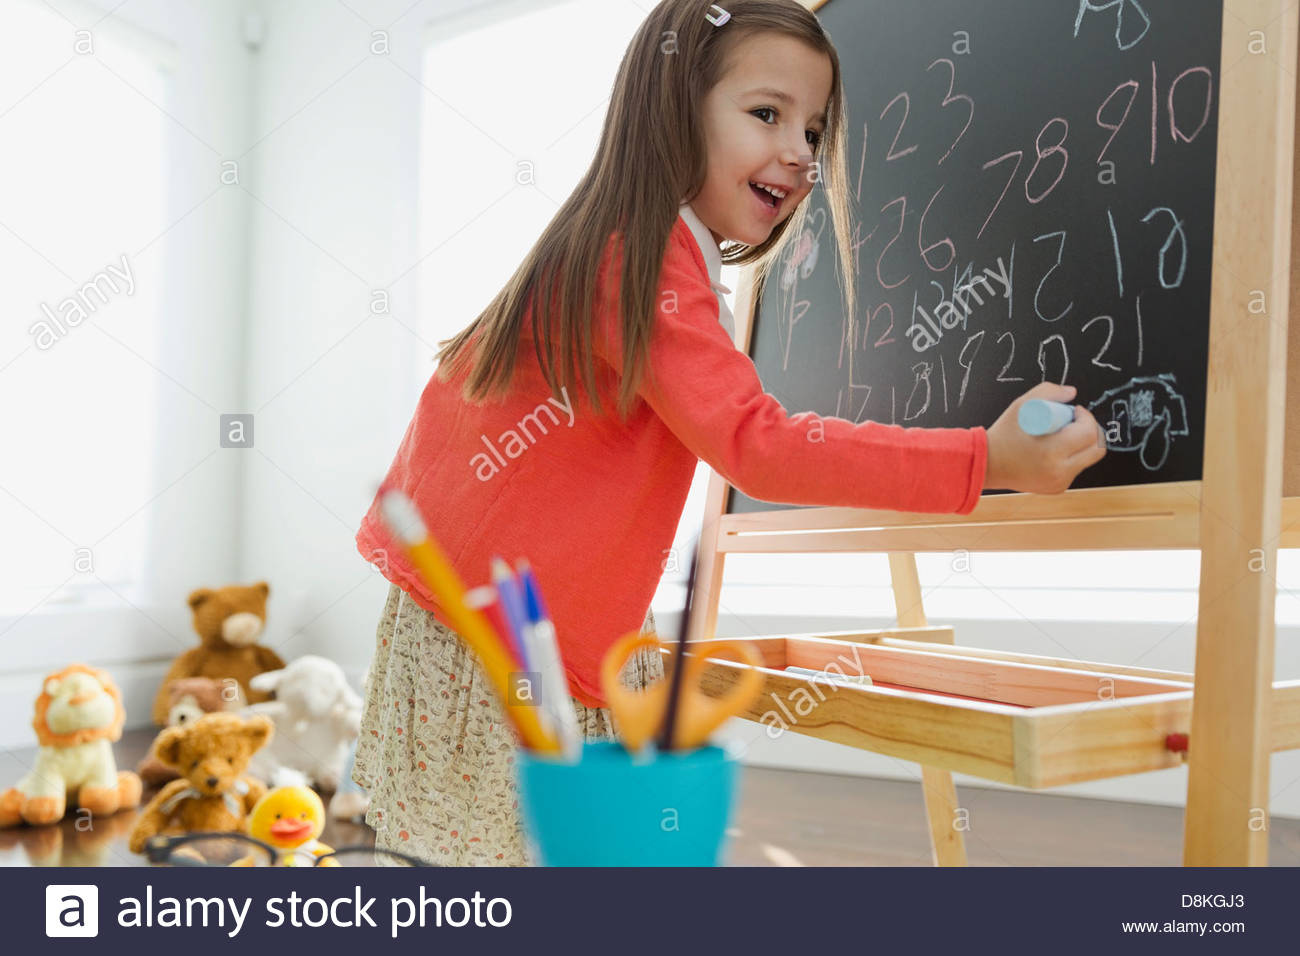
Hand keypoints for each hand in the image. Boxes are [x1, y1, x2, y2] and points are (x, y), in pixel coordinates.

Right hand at [984, 382, 1106, 493]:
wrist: (987, 464)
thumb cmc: (1003, 435)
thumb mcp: (1021, 405)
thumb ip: (1048, 392)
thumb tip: (1071, 393)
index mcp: (1052, 451)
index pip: (1089, 433)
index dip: (1087, 417)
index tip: (1075, 411)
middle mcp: (1059, 471)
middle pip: (1096, 449)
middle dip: (1091, 431)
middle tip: (1075, 423)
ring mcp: (1059, 482)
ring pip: (1088, 459)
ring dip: (1082, 444)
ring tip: (1063, 436)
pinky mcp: (1058, 487)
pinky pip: (1076, 468)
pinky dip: (1072, 457)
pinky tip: (1056, 450)